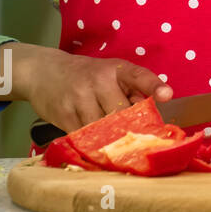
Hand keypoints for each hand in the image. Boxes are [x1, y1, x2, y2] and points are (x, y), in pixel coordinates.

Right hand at [17, 45, 172, 132]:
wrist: (44, 72)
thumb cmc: (86, 75)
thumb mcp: (111, 74)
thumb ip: (132, 90)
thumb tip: (152, 114)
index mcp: (117, 69)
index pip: (138, 76)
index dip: (154, 86)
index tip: (166, 95)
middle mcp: (99, 80)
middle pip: (122, 113)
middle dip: (128, 127)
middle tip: (132, 137)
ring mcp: (79, 97)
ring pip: (103, 128)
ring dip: (108, 137)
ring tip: (108, 137)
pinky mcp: (63, 113)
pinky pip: (84, 136)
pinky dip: (90, 142)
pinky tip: (91, 139)